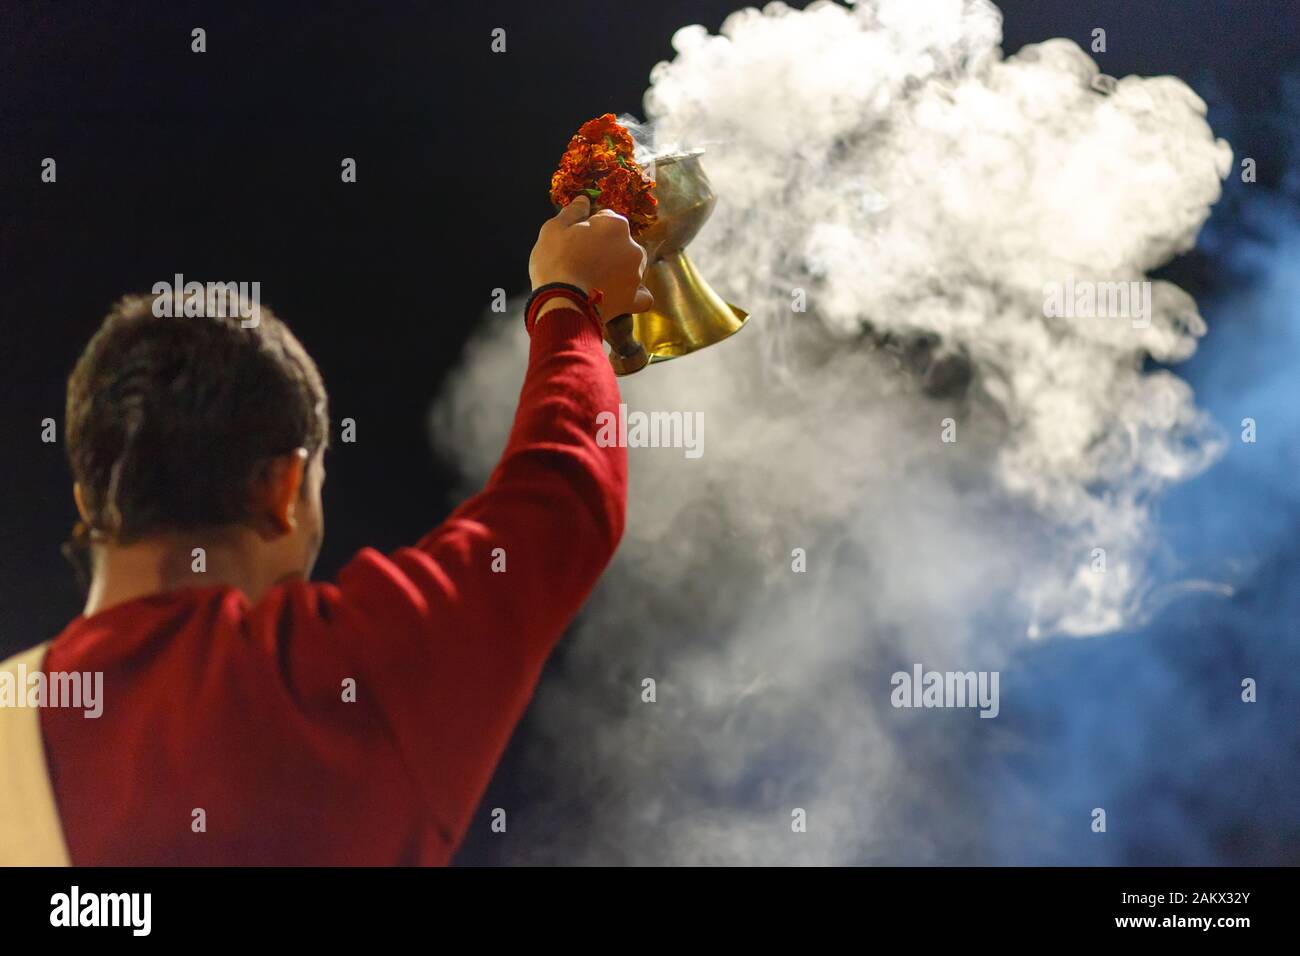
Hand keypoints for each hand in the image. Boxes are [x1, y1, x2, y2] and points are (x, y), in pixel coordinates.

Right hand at [528, 195, 652, 321]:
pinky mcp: (634, 298)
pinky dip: (634, 294)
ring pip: (634, 265)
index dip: (590, 227)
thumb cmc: (555, 262)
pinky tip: (621, 295)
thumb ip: (572, 212)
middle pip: (623, 241)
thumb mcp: (553, 229)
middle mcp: (632, 246)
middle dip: (608, 247)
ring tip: (599, 279)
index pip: (607, 217)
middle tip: (586, 260)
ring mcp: (636, 274)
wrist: (562, 302)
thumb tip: (584, 200)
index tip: (577, 239)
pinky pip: (642, 296)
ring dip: (621, 268)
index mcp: (615, 225)